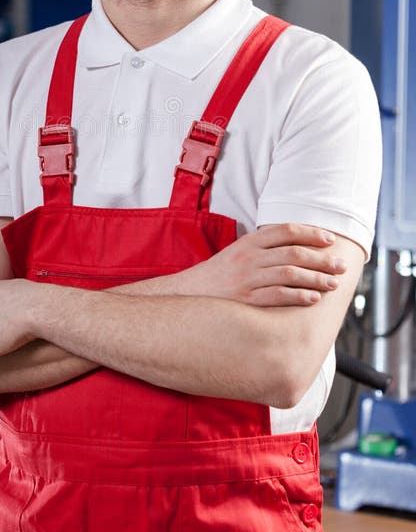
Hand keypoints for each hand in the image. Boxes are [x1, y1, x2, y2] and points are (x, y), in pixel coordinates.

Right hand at [175, 224, 345, 306]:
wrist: (190, 294)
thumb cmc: (220, 274)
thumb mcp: (238, 252)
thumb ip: (264, 247)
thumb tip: (298, 245)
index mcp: (249, 242)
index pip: (285, 231)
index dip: (311, 233)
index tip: (330, 240)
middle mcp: (249, 258)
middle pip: (293, 253)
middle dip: (322, 259)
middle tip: (341, 265)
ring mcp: (247, 279)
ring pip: (290, 274)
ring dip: (316, 278)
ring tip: (333, 283)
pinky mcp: (247, 300)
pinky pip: (278, 296)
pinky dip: (299, 296)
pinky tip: (313, 298)